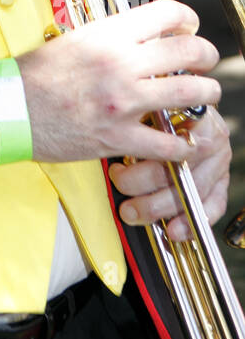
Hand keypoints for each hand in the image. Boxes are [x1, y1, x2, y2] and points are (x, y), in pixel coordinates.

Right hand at [16, 0, 220, 164]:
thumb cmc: (33, 75)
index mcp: (108, 35)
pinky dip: (183, 144)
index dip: (187, 19)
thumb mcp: (74, 39)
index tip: (189, 29)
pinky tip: (183, 141)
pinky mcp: (118, 135)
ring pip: (189, 93)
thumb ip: (109, 37)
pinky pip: (168, 142)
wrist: (8, 108)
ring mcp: (122, 101)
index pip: (167, 13)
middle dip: (206, 55)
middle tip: (206, 62)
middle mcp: (121, 63)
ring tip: (205, 96)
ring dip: (206, 94)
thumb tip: (137, 34)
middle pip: (188, 51)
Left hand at [107, 106, 231, 240]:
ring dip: (158, 207)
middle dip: (143, 183)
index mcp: (196, 117)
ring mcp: (219, 164)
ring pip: (190, 192)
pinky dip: (190, 222)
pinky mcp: (221, 184)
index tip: (120, 165)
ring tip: (132, 211)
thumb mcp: (150, 107)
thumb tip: (117, 136)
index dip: (145, 156)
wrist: (189, 115)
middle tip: (119, 185)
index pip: (172, 140)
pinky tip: (173, 230)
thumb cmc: (163, 112)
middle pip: (179, 169)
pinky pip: (211, 207)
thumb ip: (142, 119)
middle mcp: (212, 141)